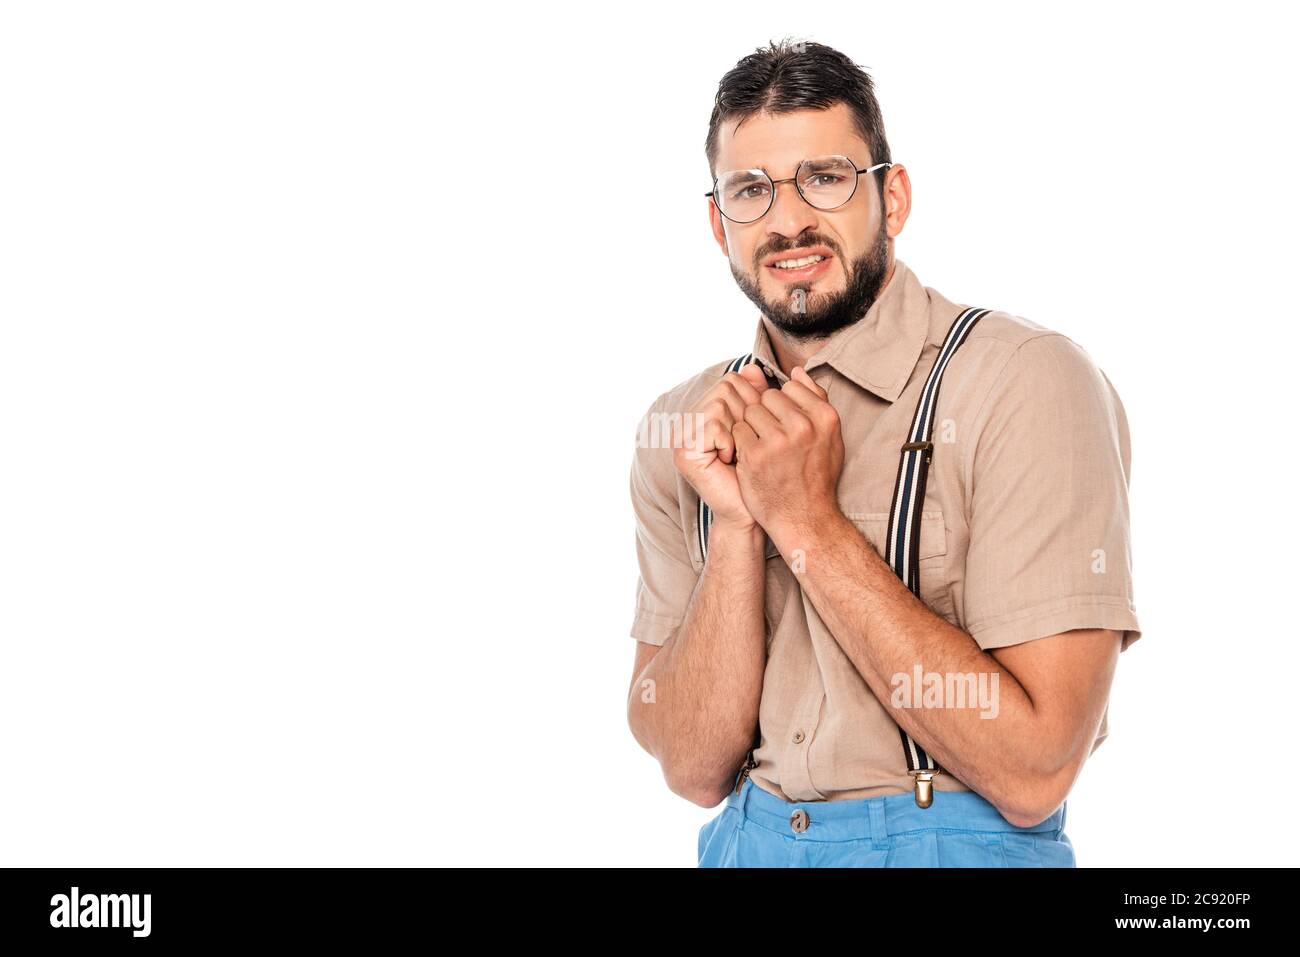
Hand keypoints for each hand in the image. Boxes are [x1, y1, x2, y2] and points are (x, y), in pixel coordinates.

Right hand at [672, 363, 769, 529]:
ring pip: (719, 404)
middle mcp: (685, 423)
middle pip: (725, 389)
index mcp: (701, 414)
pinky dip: (729, 442)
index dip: (751, 401)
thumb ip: (754, 397)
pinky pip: (714, 424)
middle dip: (745, 415)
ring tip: (736, 454)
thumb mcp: (758, 427)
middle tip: (745, 445)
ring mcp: (680, 438)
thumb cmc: (758, 472)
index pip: (730, 381)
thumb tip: (753, 368)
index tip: (755, 431)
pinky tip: (729, 461)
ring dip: (738, 430)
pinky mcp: (682, 453)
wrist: (751, 510)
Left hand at [731, 366, 844, 544]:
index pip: (791, 385)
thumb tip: (796, 371)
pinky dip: (740, 443)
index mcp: (825, 417)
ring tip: (762, 448)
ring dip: (751, 427)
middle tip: (771, 438)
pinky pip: (737, 430)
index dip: (783, 404)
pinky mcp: (755, 455)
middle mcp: (803, 426)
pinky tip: (751, 458)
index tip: (784, 423)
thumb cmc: (816, 476)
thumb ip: (816, 400)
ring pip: (750, 411)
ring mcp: (778, 441)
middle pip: (768, 396)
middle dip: (765, 413)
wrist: (805, 518)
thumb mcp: (830, 437)